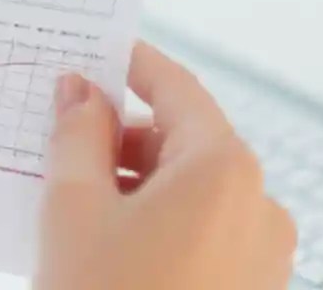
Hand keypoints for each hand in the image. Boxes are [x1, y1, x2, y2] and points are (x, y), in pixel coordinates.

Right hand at [36, 41, 295, 289]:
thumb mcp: (75, 209)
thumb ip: (78, 135)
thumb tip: (81, 91)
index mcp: (224, 170)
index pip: (176, 88)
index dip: (129, 66)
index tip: (90, 56)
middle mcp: (259, 205)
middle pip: (184, 142)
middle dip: (122, 138)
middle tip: (60, 143)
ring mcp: (262, 254)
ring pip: (190, 193)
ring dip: (136, 186)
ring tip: (77, 206)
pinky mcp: (251, 287)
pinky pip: (201, 234)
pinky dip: (158, 226)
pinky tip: (109, 244)